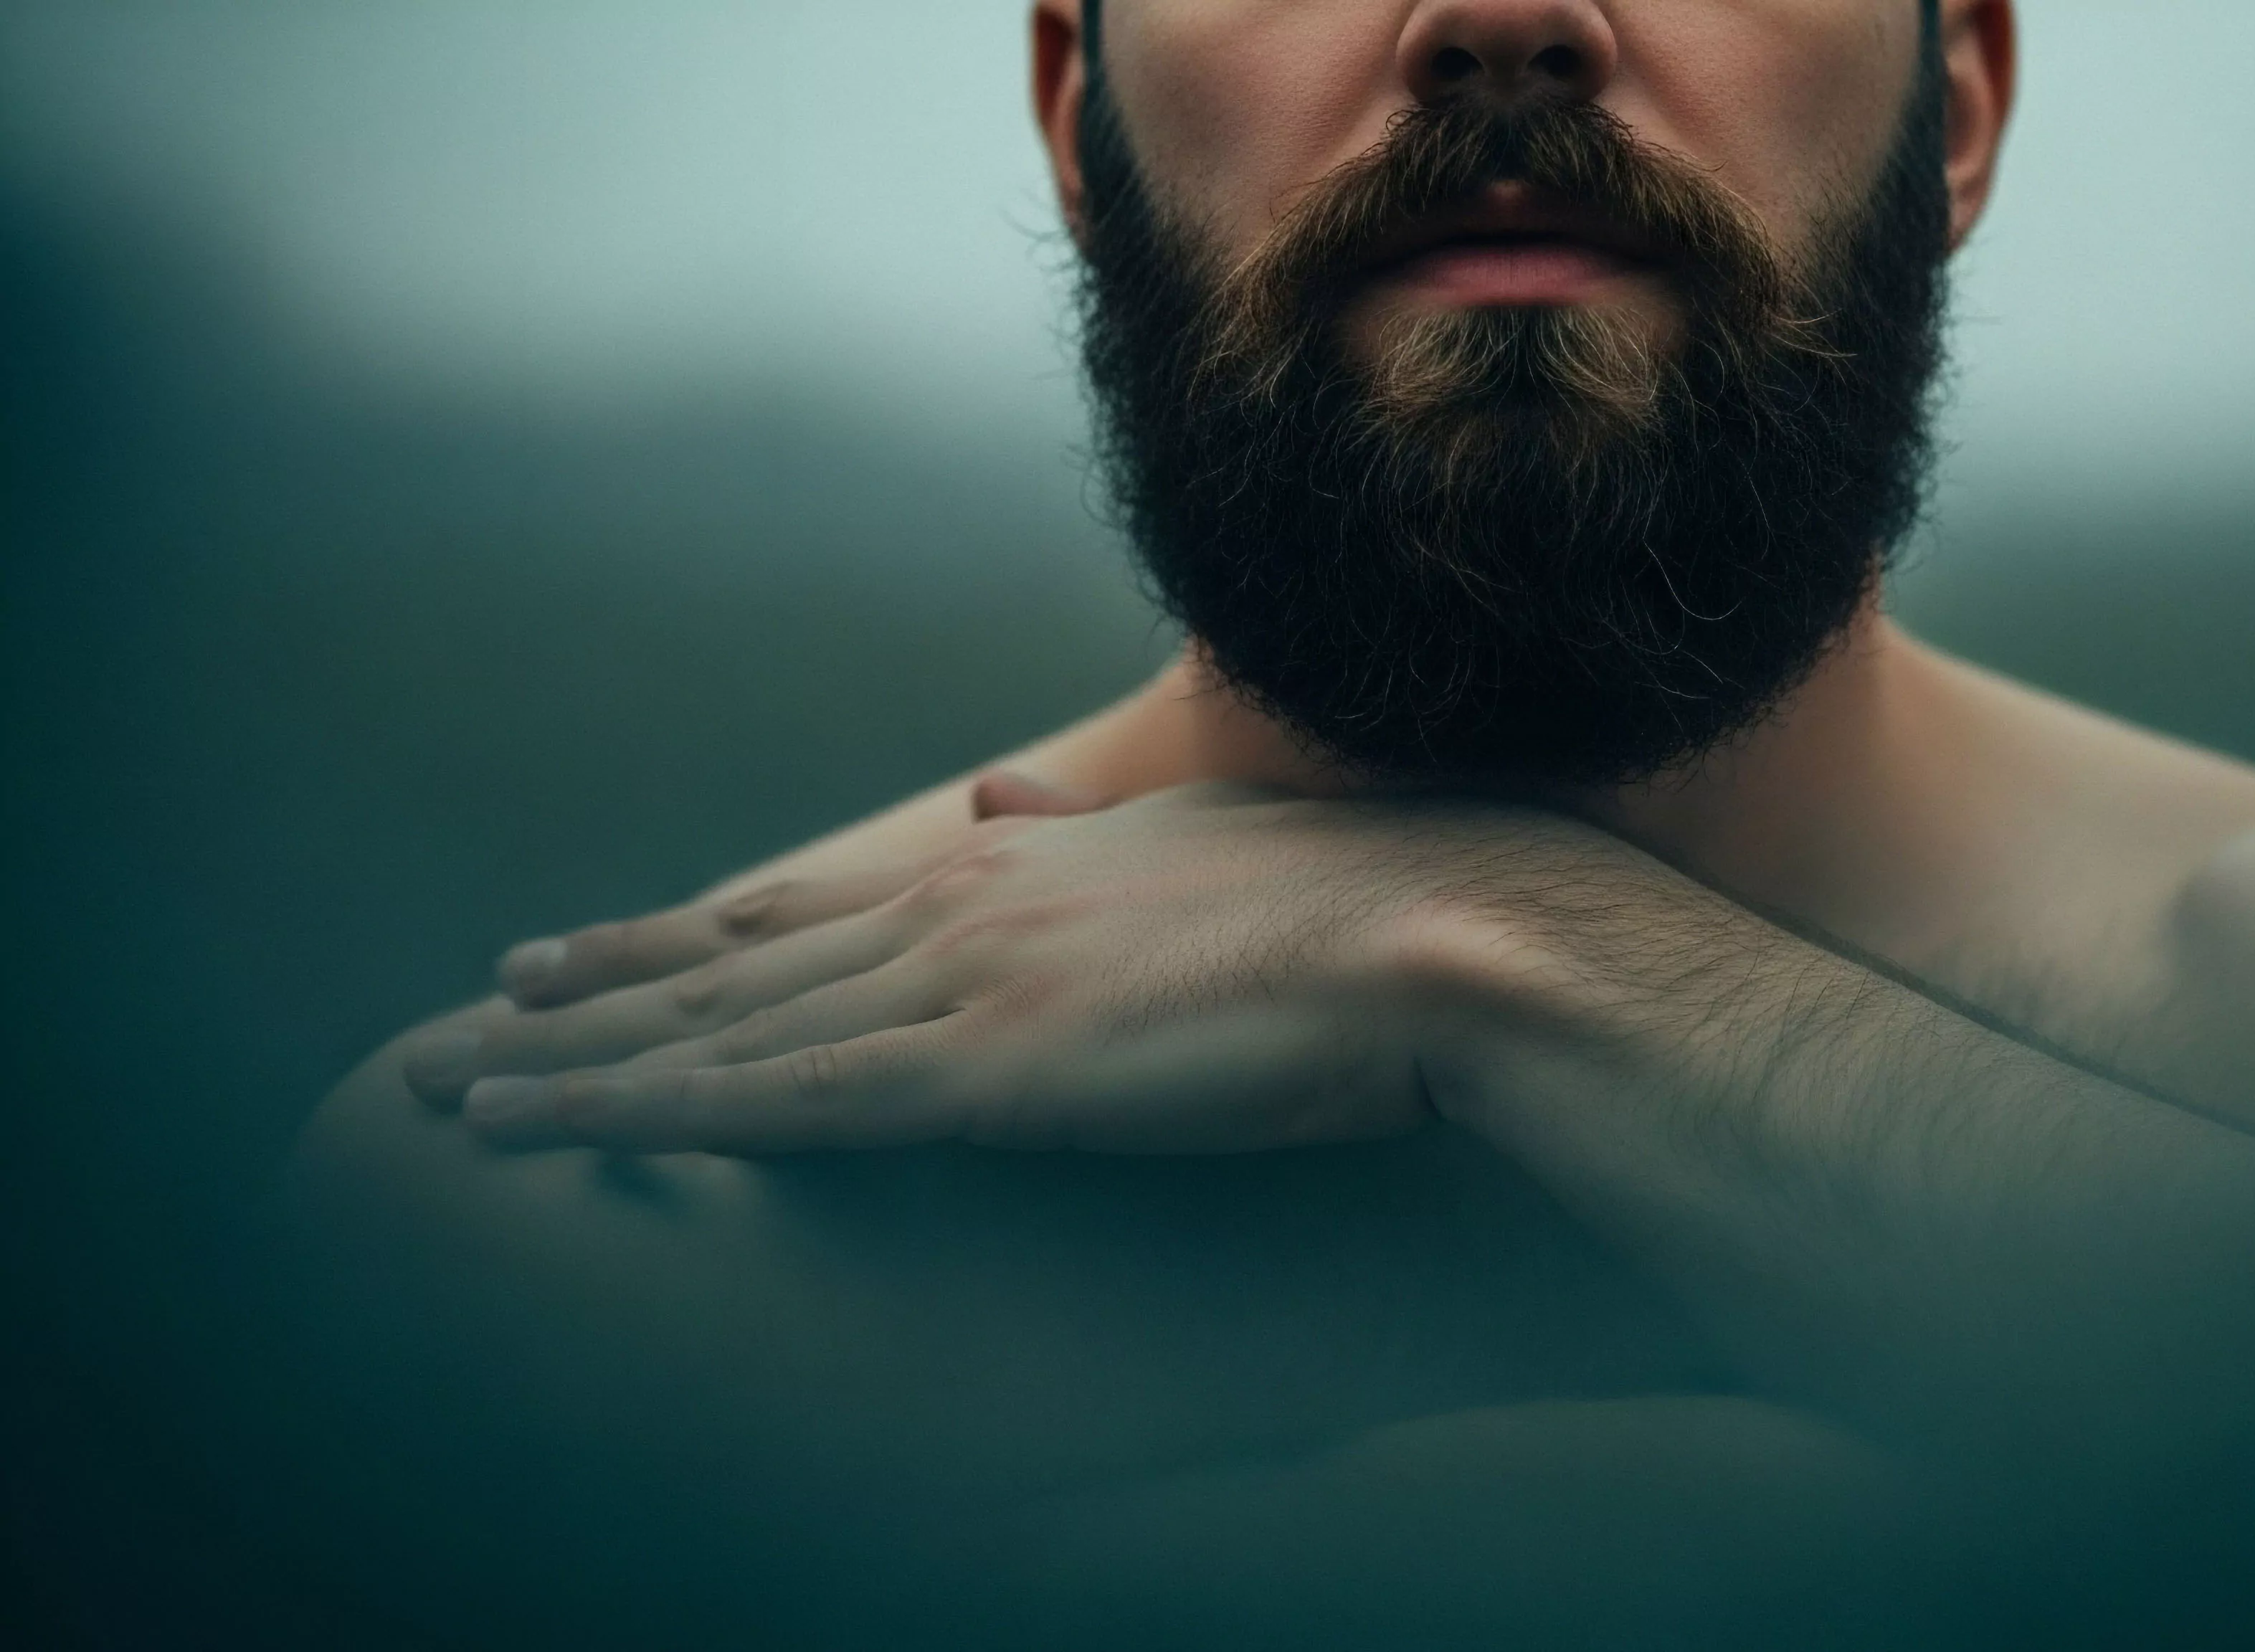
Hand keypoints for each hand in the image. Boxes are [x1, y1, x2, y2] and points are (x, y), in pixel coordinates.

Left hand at [401, 779, 1597, 1155]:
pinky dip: (634, 1112)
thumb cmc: (1375, 909)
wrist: (1449, 932)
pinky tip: (544, 1126)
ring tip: (466, 1081)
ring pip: (720, 1033)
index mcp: (1032, 874)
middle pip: (742, 965)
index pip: (830, 913)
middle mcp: (966, 909)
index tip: (616, 949)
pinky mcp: (973, 1068)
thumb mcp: (1213, 851)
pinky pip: (762, 1102)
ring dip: (582, 1058)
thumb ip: (1090, 839)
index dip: (710, 938)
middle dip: (606, 992)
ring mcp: (958, 983)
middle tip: (487, 1009)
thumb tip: (1002, 799)